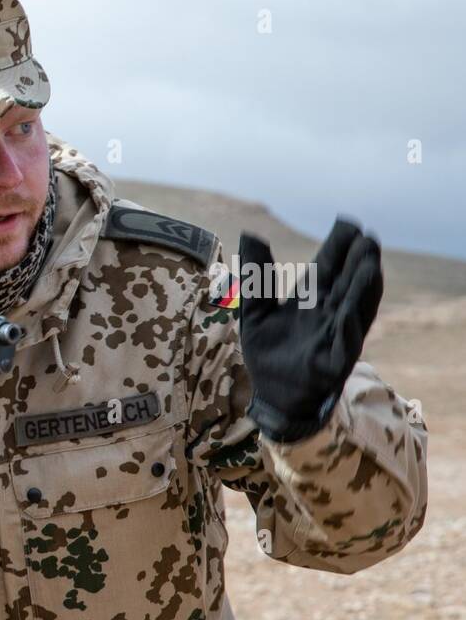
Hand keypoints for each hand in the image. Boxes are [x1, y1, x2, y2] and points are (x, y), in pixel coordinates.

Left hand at [237, 217, 382, 441]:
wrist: (273, 396)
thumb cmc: (267, 352)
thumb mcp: (254, 312)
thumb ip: (255, 277)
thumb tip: (250, 233)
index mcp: (309, 301)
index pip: (326, 268)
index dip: (337, 247)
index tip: (347, 223)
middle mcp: (328, 314)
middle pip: (345, 284)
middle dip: (357, 262)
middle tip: (366, 237)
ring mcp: (335, 337)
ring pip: (353, 309)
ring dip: (362, 288)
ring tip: (369, 264)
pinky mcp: (335, 363)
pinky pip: (344, 344)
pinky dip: (348, 327)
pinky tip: (350, 310)